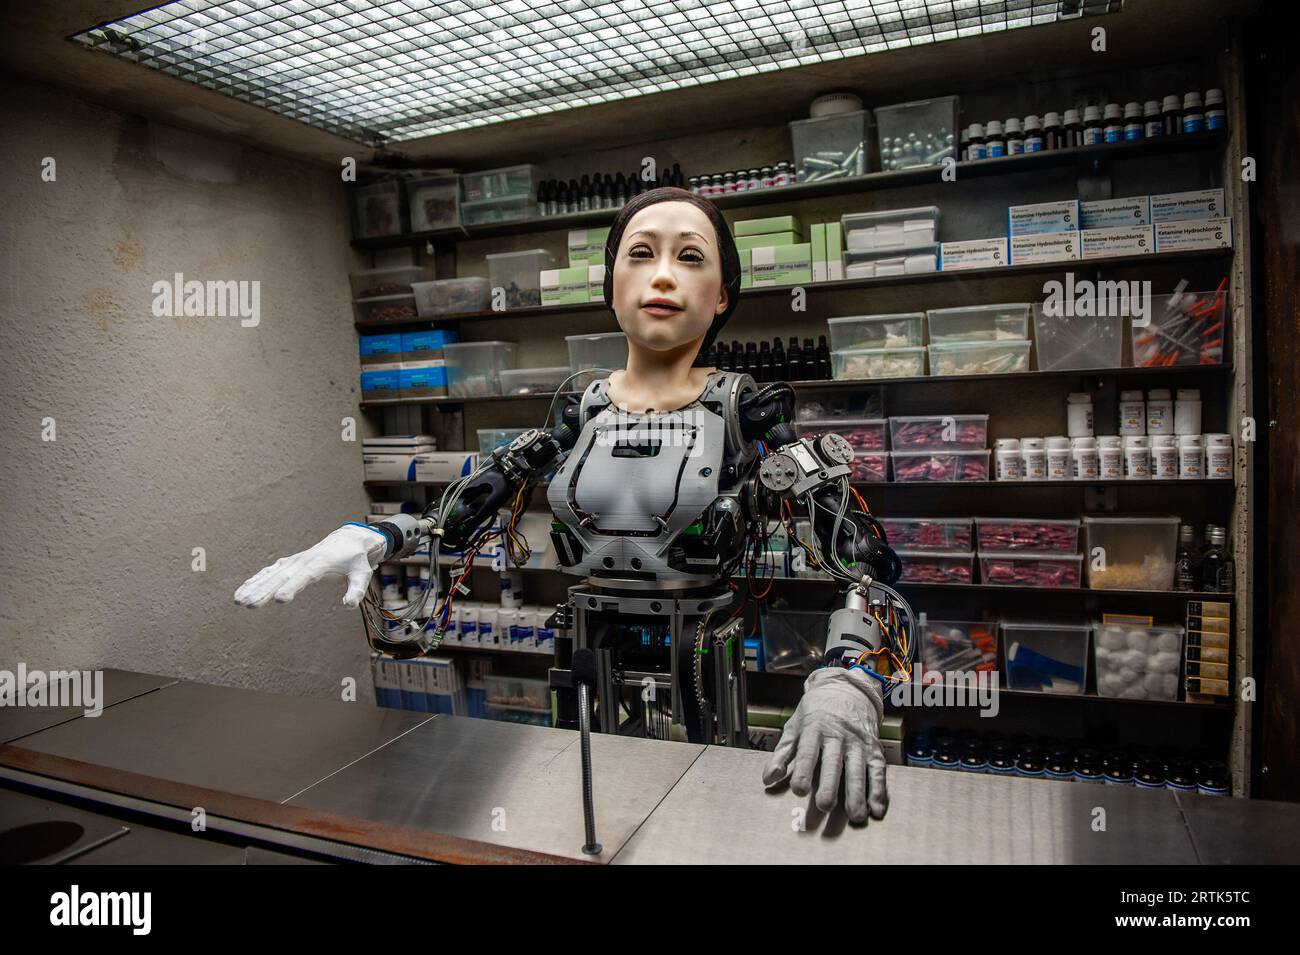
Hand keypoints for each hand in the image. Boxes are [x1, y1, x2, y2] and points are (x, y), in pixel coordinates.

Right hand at [234, 524, 387, 608]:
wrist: (350, 539)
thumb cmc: (356, 560)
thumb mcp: (362, 575)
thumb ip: (356, 590)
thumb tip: (348, 605)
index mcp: (321, 563)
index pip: (304, 577)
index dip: (292, 587)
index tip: (279, 599)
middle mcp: (304, 560)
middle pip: (282, 577)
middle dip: (264, 590)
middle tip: (248, 604)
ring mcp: (295, 561)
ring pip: (272, 574)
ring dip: (254, 586)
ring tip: (238, 600)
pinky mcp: (290, 563)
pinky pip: (270, 571)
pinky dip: (256, 579)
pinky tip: (242, 590)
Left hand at [762, 665, 887, 822]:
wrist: (847, 690)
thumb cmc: (816, 712)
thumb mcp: (794, 727)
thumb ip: (782, 754)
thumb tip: (768, 779)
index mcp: (815, 729)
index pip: (808, 753)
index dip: (804, 772)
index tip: (799, 790)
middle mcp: (838, 735)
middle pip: (834, 763)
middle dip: (831, 785)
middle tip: (825, 806)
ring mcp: (858, 742)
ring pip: (859, 769)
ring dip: (858, 793)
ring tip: (856, 816)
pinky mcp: (874, 748)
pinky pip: (878, 770)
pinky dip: (879, 790)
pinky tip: (876, 809)